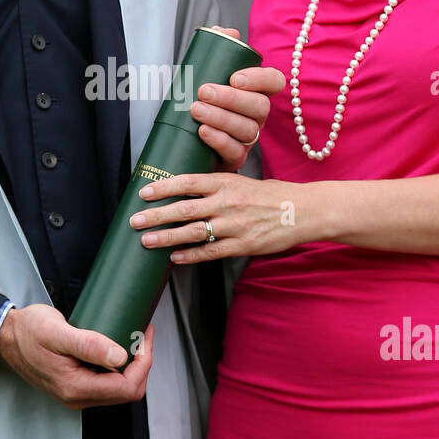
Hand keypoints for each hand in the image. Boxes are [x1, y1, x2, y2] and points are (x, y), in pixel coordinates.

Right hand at [0, 303, 153, 409]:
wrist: (5, 337)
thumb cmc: (27, 331)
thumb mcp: (57, 331)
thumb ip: (88, 345)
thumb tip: (119, 357)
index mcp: (74, 387)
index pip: (126, 387)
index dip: (143, 363)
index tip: (144, 337)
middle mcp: (77, 397)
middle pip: (127, 392)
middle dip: (142, 364)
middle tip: (142, 336)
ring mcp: (76, 394)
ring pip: (119, 389)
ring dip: (133, 365)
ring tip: (133, 338)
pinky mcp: (75, 386)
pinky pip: (107, 383)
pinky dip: (120, 367)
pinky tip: (119, 346)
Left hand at [129, 173, 307, 261]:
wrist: (303, 211)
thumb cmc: (272, 195)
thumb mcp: (243, 181)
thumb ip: (217, 186)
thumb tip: (187, 190)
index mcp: (227, 182)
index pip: (188, 182)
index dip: (164, 188)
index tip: (144, 192)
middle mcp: (227, 202)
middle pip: (184, 209)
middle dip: (156, 216)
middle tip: (135, 220)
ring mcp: (234, 226)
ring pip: (193, 232)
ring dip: (167, 238)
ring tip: (146, 241)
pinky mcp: (243, 245)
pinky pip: (211, 252)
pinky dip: (190, 255)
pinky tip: (174, 257)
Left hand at [188, 28, 284, 169]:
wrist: (181, 136)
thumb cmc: (198, 99)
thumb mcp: (204, 71)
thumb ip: (218, 48)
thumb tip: (226, 31)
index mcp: (255, 91)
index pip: (274, 81)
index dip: (260, 79)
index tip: (235, 77)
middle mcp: (257, 114)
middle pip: (260, 107)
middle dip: (232, 98)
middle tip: (203, 91)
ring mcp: (249, 137)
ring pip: (248, 129)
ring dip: (222, 118)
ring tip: (196, 110)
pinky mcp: (235, 157)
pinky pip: (236, 152)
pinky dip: (220, 140)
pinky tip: (202, 131)